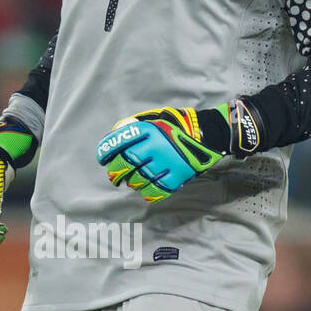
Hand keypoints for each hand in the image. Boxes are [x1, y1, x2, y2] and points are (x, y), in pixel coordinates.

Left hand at [96, 100, 263, 201]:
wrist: (208, 136)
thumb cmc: (179, 126)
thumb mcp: (157, 118)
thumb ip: (137, 125)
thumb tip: (117, 133)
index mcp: (149, 130)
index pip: (118, 142)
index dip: (105, 152)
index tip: (103, 159)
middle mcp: (155, 147)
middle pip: (125, 165)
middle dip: (115, 173)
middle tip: (114, 176)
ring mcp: (166, 164)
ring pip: (138, 180)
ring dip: (132, 183)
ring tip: (133, 180)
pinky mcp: (176, 177)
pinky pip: (155, 191)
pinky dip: (147, 193)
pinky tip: (146, 190)